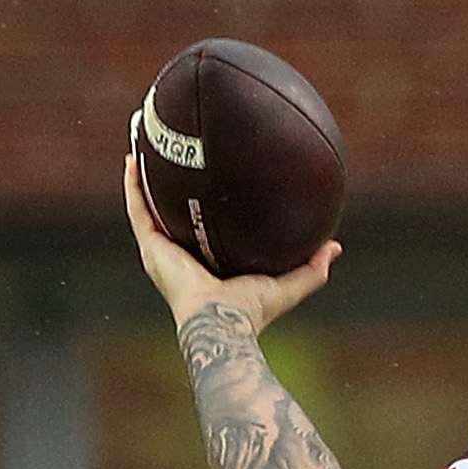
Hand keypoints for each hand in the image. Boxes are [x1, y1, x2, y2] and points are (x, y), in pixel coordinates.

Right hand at [124, 154, 337, 333]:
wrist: (223, 320)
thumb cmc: (252, 311)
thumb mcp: (288, 285)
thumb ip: (311, 269)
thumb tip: (334, 248)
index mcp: (206, 262)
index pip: (200, 229)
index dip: (202, 208)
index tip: (209, 183)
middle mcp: (180, 254)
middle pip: (170, 214)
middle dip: (168, 189)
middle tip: (172, 157)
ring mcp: (162, 250)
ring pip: (147, 207)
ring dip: (143, 179)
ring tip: (143, 147)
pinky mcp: (151, 247)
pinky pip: (138, 209)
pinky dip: (133, 185)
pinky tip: (134, 159)